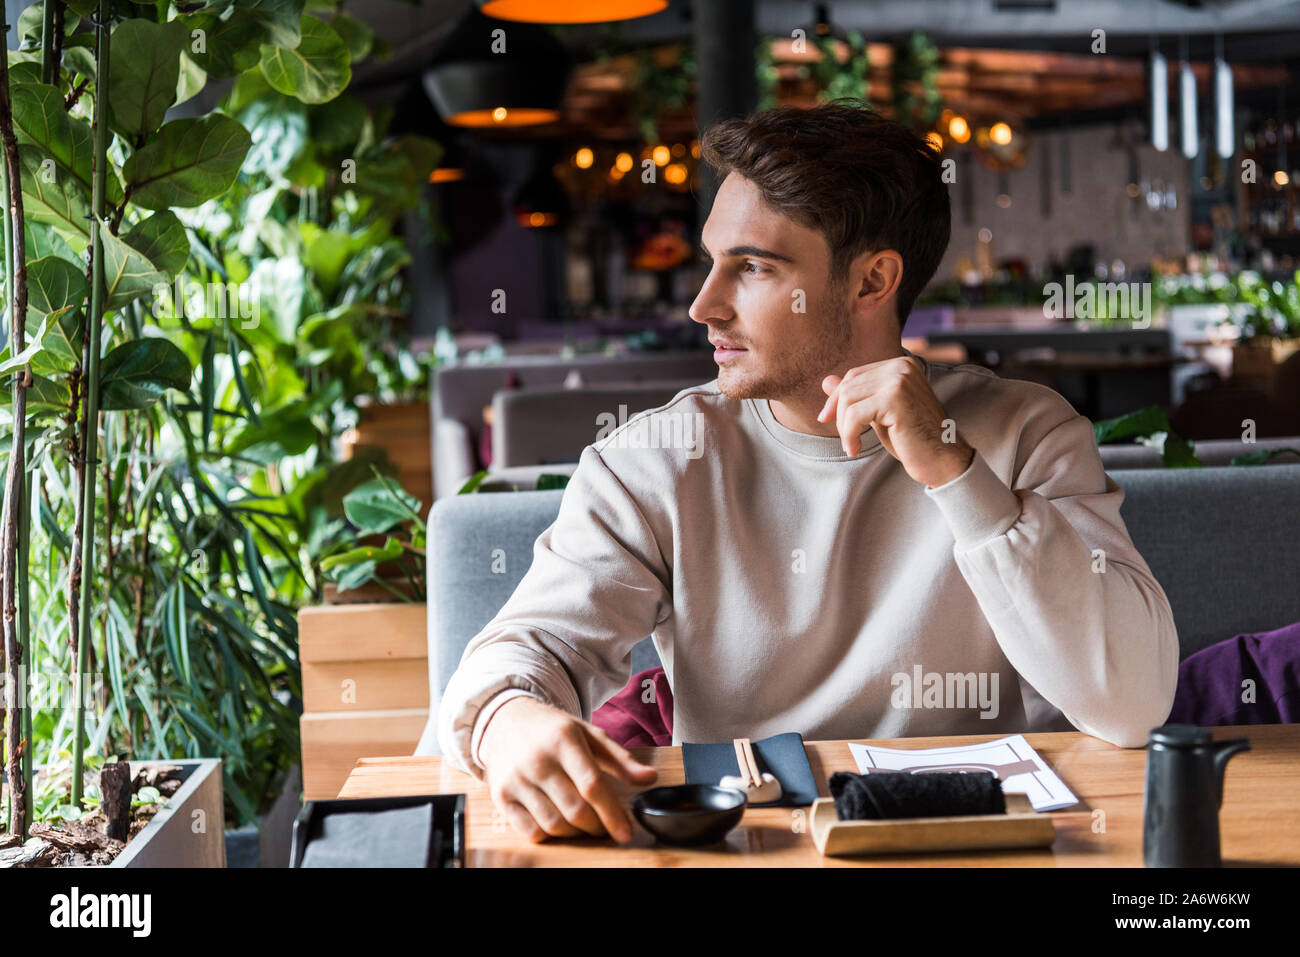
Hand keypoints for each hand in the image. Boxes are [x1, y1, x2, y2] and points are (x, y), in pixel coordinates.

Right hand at [478, 696, 657, 843]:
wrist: (506, 720)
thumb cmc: (554, 730)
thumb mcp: (589, 734)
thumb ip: (621, 758)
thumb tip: (650, 779)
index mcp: (563, 740)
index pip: (592, 785)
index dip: (612, 813)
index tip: (626, 832)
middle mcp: (537, 760)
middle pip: (575, 810)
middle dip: (597, 827)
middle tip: (607, 828)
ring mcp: (516, 779)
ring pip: (553, 824)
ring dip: (576, 833)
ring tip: (587, 826)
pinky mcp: (501, 796)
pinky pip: (530, 831)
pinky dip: (551, 836)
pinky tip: (561, 825)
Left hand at [817, 356, 973, 487]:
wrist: (942, 460)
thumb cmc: (912, 439)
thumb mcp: (878, 414)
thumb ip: (858, 395)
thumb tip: (826, 380)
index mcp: (901, 365)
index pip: (855, 375)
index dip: (836, 398)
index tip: (826, 418)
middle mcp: (901, 366)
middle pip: (849, 385)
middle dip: (838, 414)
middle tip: (845, 439)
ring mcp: (900, 380)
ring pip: (848, 399)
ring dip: (844, 427)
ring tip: (852, 445)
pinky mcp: (896, 398)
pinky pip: (854, 414)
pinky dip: (849, 434)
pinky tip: (855, 448)